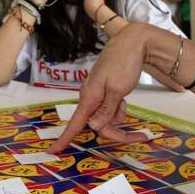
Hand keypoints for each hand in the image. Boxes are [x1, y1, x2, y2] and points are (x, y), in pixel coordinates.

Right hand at [46, 23, 181, 152]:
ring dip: (118, 116)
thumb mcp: (117, 90)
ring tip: (125, 101)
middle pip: (97, 124)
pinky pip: (109, 108)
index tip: (53, 151)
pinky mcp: (104, 90)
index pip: (75, 123)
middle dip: (116, 131)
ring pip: (105, 117)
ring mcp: (96, 93)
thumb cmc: (124, 63)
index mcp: (89, 97)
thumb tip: (93, 127)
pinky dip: (118, 108)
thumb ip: (106, 110)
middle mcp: (89, 97)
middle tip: (141, 136)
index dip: (65, 139)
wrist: (131, 42)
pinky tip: (123, 97)